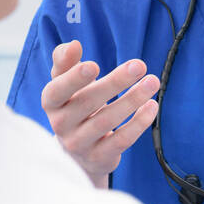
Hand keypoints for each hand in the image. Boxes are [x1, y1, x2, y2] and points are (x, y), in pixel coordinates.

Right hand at [41, 40, 159, 188]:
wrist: (78, 152)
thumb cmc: (74, 105)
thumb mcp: (64, 82)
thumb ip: (65, 61)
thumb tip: (73, 45)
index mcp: (51, 103)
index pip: (57, 90)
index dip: (73, 79)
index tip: (94, 65)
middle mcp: (61, 125)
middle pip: (87, 102)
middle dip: (115, 82)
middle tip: (139, 65)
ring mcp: (79, 144)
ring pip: (106, 121)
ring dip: (132, 100)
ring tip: (152, 82)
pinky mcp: (99, 158)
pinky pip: (120, 140)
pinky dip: (138, 123)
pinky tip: (151, 106)